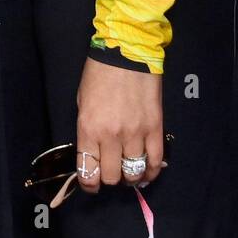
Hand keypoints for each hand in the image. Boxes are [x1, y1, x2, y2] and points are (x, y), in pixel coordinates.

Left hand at [75, 56, 162, 193]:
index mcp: (89, 128)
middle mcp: (111, 136)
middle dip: (110, 179)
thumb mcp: (82, 102)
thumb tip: (93, 154)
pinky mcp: (155, 128)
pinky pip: (155, 161)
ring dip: (130, 176)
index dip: (89, 184)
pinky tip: (147, 172)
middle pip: (112, 177)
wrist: (126, 53)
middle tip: (110, 173)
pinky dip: (151, 171)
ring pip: (134, 172)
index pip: (88, 171)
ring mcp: (135, 133)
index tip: (91, 184)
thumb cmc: (98, 75)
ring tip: (129, 172)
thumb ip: (88, 130)